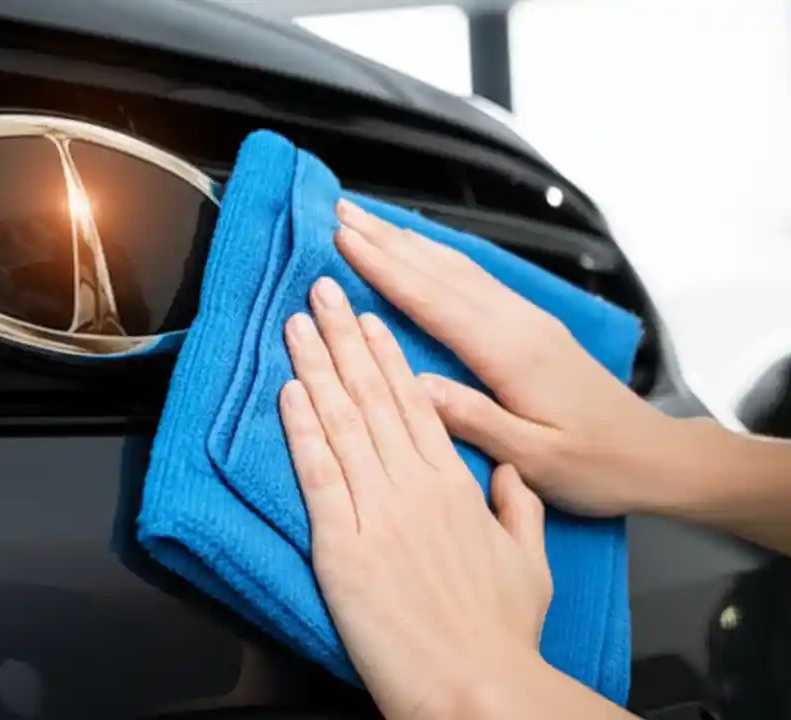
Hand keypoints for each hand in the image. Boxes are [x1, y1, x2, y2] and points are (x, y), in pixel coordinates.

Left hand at [279, 277, 551, 719]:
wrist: (478, 685)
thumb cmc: (502, 634)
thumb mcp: (529, 563)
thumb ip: (516, 508)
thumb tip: (504, 473)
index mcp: (455, 486)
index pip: (415, 403)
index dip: (385, 356)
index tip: (367, 318)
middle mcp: (415, 487)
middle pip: (372, 397)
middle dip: (343, 338)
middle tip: (320, 292)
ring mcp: (377, 512)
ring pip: (341, 422)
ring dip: (315, 367)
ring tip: (295, 323)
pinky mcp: (342, 546)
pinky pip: (317, 473)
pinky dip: (300, 428)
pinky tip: (287, 391)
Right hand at [334, 200, 676, 515]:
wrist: (654, 456)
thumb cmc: (596, 466)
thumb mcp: (536, 458)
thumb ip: (476, 420)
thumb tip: (413, 386)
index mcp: (512, 352)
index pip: (435, 300)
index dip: (385, 268)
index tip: (343, 240)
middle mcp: (517, 323)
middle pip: (441, 269)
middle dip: (387, 238)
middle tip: (339, 211)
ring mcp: (526, 319)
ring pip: (457, 267)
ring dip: (407, 241)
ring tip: (365, 221)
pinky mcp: (530, 325)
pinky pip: (472, 278)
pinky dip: (435, 257)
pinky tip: (417, 251)